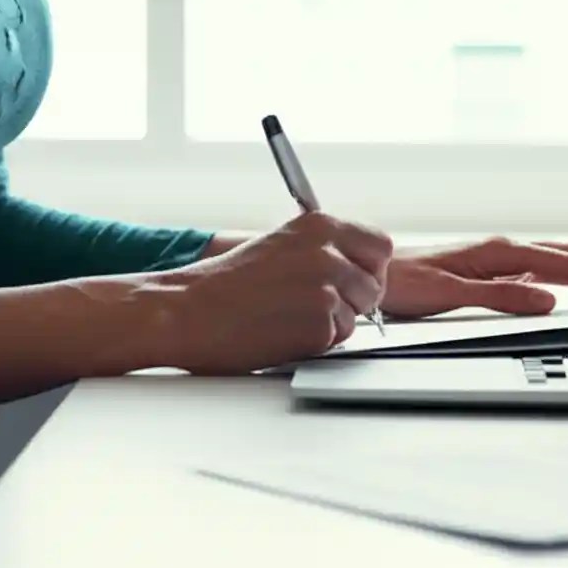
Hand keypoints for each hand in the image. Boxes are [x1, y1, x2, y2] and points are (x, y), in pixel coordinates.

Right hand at [150, 212, 392, 373]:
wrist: (186, 311)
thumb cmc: (225, 285)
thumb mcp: (281, 247)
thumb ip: (323, 251)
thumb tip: (359, 268)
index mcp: (319, 225)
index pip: (380, 245)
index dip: (368, 268)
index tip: (354, 278)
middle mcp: (328, 252)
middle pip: (375, 283)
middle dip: (355, 300)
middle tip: (316, 305)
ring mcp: (326, 289)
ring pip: (357, 316)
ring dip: (331, 324)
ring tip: (288, 316)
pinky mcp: (319, 324)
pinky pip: (336, 340)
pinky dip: (314, 343)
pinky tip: (282, 332)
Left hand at [380, 237, 567, 318]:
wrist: (371, 274)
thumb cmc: (402, 284)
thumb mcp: (449, 295)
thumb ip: (500, 297)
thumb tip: (548, 300)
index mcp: (501, 252)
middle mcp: (505, 250)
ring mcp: (501, 259)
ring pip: (563, 261)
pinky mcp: (494, 270)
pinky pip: (545, 270)